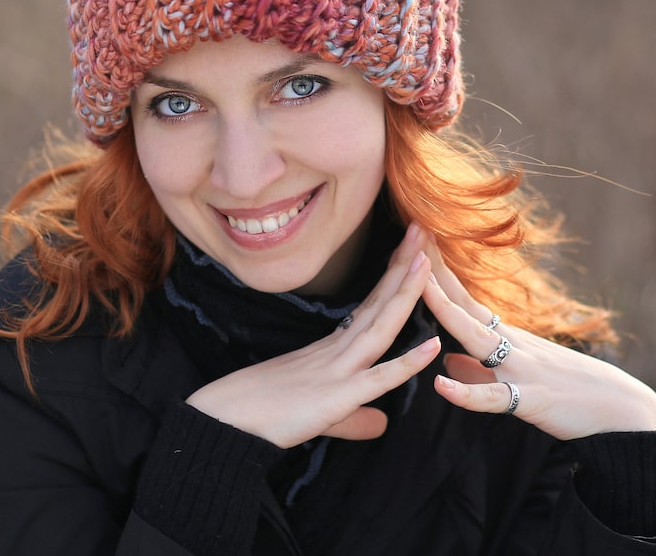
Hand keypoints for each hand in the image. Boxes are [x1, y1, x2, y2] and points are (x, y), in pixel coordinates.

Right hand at [185, 223, 440, 448]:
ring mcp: (338, 372)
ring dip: (404, 295)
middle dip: (403, 268)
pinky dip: (405, 363)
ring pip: (381, 329)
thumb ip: (353, 420)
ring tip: (425, 261)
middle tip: (423, 230)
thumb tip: (382, 425)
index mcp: (332, 350)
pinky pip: (377, 379)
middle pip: (378, 305)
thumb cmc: (261, 415)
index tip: (413, 249)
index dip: (393, 278)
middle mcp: (337, 352)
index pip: (370, 308)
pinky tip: (432, 346)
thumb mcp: (320, 417)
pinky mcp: (337, 398)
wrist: (223, 421)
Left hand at [421, 238, 655, 439]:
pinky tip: (440, 384)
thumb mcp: (519, 376)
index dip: (437, 271)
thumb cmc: (570, 392)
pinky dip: (467, 392)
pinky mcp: (532, 399)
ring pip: (478, 337)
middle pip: (464, 303)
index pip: (463, 297)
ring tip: (418, 287)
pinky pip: (495, 397)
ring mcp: (521, 367)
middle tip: (411, 235)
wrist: (623, 412)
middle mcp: (510, 343)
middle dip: (435, 273)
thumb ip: (479, 371)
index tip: (413, 240)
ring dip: (447, 311)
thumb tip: (447, 363)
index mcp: (505, 337)